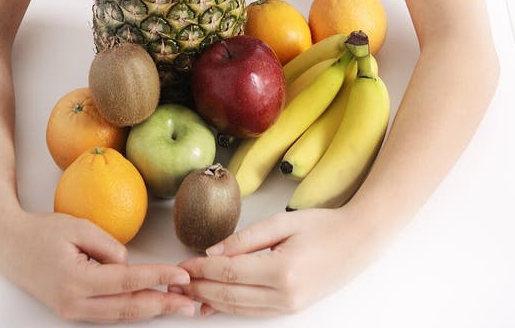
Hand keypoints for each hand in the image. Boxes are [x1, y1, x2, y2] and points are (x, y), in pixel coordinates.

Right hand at [0, 210, 194, 322]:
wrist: (8, 247)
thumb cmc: (42, 231)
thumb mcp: (78, 227)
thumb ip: (108, 246)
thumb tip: (130, 265)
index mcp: (77, 281)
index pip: (128, 281)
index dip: (158, 279)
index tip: (182, 275)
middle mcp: (75, 304)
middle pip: (128, 308)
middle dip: (162, 305)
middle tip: (190, 302)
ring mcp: (73, 312)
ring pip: (120, 316)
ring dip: (151, 310)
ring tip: (178, 305)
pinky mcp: (72, 311)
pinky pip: (108, 313)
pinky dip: (132, 309)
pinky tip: (150, 303)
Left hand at [175, 205, 377, 316]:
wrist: (358, 241)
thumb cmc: (323, 226)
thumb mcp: (282, 223)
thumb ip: (245, 239)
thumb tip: (213, 252)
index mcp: (281, 271)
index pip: (229, 274)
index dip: (201, 271)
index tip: (182, 264)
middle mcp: (284, 295)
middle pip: (230, 295)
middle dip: (200, 289)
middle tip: (175, 282)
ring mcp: (289, 306)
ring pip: (239, 308)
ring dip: (210, 301)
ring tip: (187, 293)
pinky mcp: (291, 308)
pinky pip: (253, 312)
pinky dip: (230, 309)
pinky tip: (212, 305)